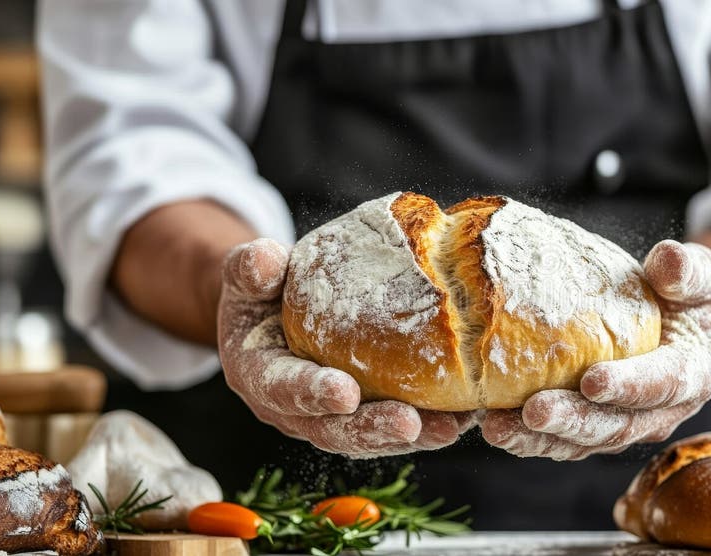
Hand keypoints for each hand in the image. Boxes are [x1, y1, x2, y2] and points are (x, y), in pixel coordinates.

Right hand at [218, 238, 474, 457]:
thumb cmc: (262, 291)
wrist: (274, 312)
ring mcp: (329, 419)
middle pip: (332, 430)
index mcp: (259, 375)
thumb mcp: (248, 275)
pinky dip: (428, 426)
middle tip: (408, 424)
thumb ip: (250, 269)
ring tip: (448, 428)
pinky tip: (463, 417)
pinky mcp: (362, 416)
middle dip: (371, 429)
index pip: (283, 388)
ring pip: (368, 439)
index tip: (344, 393)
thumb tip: (265, 260)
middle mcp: (293, 410)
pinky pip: (392, 429)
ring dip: (410, 437)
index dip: (311, 393)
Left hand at [480, 240, 710, 459]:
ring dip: (541, 439)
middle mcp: (661, 412)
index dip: (629, 385)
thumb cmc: (685, 295)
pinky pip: (564, 441)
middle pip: (616, 425)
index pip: (662, 384)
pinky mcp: (598, 429)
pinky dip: (530, 439)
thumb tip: (667, 258)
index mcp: (692, 375)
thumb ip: (686, 270)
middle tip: (533, 412)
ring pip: (585, 442)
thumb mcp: (698, 275)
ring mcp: (628, 425)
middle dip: (573, 421)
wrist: (679, 322)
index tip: (591, 381)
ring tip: (498, 428)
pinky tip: (495, 427)